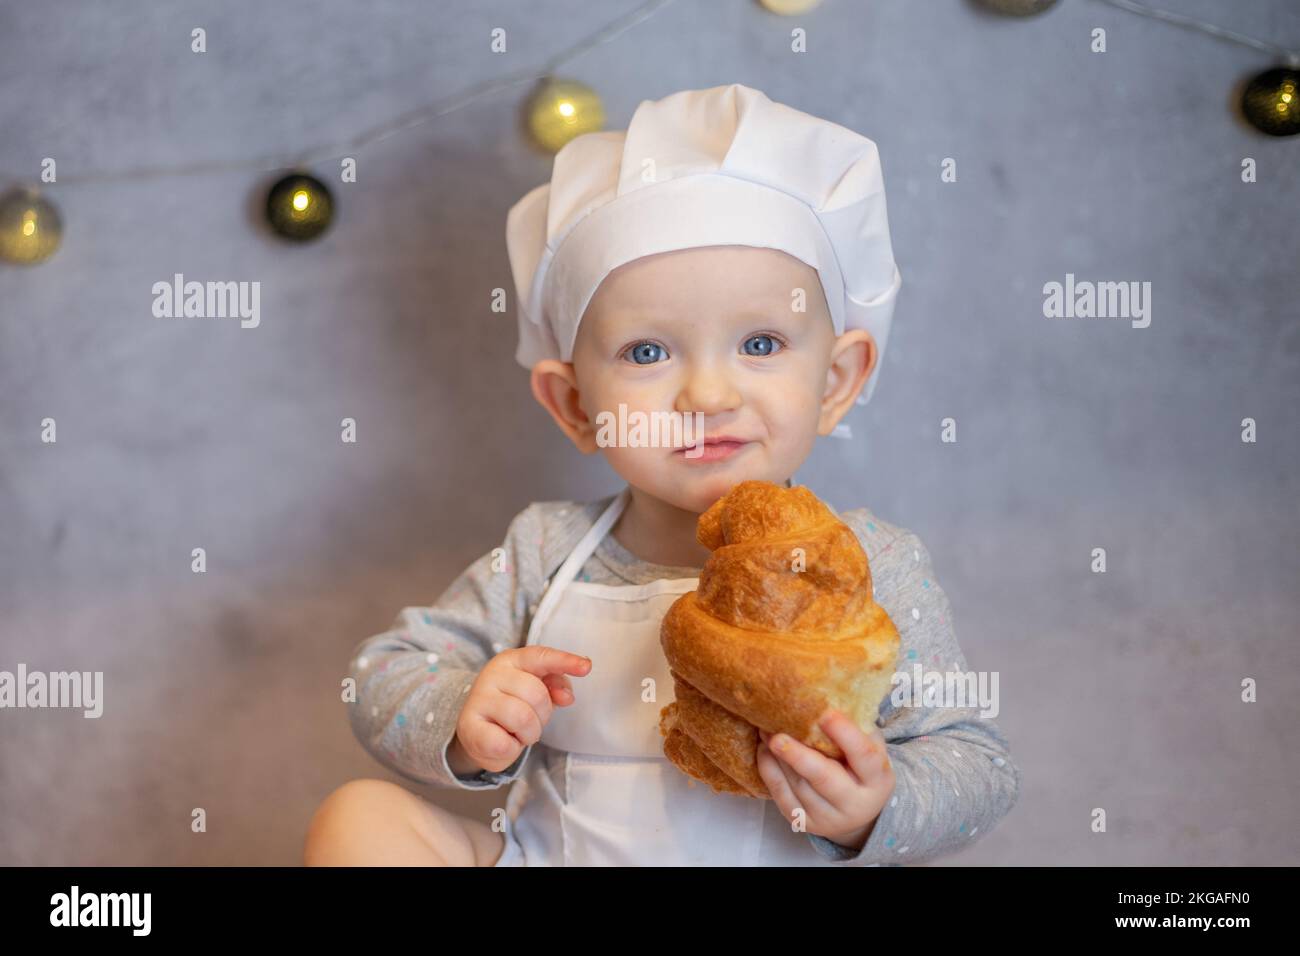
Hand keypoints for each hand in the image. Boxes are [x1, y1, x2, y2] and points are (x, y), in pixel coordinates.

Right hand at [451, 645, 591, 774]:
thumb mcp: (538, 692)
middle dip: (542, 715)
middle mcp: (493, 674)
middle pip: (537, 694)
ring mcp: (478, 699)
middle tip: (531, 721)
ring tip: (518, 732)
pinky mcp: (468, 726)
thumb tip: (567, 696)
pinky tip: (503, 741)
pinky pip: (505, 744)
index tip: (586, 667)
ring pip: (522, 718)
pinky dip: (512, 749)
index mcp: (512, 660)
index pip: (541, 656)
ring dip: (529, 733)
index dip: (565, 661)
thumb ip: (556, 687)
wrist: (477, 730)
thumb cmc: (514, 706)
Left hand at [756, 708, 894, 851]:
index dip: (845, 734)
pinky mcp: (804, 823)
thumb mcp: (869, 746)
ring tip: (764, 731)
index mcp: (877, 779)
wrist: (856, 809)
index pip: (863, 756)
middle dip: (798, 756)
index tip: (825, 714)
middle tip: (777, 736)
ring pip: (798, 786)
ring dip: (778, 757)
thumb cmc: (860, 766)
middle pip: (824, 779)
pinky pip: (781, 796)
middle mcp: (855, 803)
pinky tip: (764, 750)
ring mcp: (828, 818)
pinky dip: (769, 771)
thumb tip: (827, 690)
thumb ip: (855, 724)